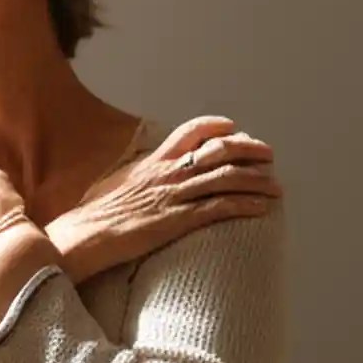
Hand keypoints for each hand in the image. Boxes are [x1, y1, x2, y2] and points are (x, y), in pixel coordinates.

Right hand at [44, 116, 282, 282]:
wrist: (86, 234)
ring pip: (227, 178)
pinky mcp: (179, 220)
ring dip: (257, 180)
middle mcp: (168, 172)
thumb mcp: (116, 182)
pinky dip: (246, 205)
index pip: (191, 131)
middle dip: (250, 150)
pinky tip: (263, 208)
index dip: (218, 127)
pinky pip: (221, 208)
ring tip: (276, 186)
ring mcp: (175, 195)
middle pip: (219, 150)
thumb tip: (142, 172)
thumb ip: (136, 174)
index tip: (235, 130)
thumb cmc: (94, 214)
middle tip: (268, 155)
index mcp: (153, 160)